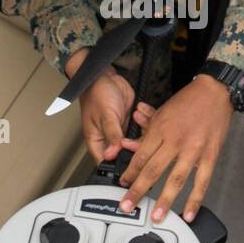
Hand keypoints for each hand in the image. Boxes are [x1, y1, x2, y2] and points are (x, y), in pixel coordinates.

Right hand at [66, 49, 152, 163]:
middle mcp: (110, 138)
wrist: (106, 75)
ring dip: (143, 131)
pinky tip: (140, 110)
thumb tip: (112, 155)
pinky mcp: (132, 122)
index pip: (107, 163)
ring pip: (138, 141)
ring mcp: (122, 130)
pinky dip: (146, 120)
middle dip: (137, 147)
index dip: (119, 167)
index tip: (131, 165)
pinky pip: (144, 128)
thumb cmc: (97, 92)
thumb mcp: (105, 115)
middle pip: (126, 154)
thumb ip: (111, 135)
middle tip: (139, 138)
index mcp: (98, 140)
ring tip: (138, 117)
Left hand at [117, 75, 233, 222]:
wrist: (215, 92)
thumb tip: (127, 143)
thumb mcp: (162, 112)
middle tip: (128, 206)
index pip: (141, 157)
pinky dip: (195, 199)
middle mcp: (175, 140)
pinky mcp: (210, 155)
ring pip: (176, 179)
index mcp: (161, 129)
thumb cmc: (188, 101)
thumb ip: (145, 132)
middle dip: (138, 191)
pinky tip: (188, 213)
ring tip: (156, 216)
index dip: (130, 173)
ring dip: (164, 200)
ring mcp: (194, 149)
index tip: (123, 185)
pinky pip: (202, 182)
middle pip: (153, 170)